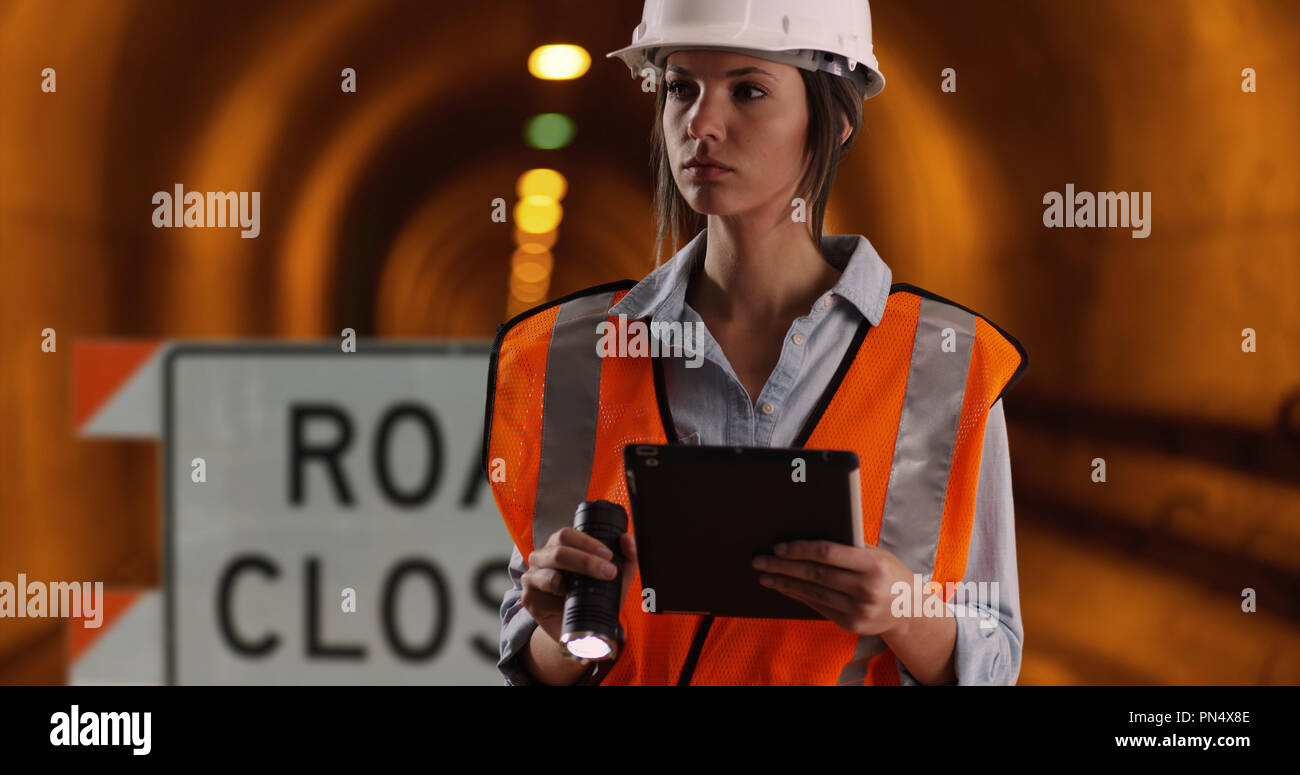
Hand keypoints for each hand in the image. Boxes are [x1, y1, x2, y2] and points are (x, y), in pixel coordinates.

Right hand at [520, 527, 638, 643]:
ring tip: (590, 589)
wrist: (578, 632)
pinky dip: (558, 597)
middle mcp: (542, 558)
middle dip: (585, 560)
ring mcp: (532, 577)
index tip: (608, 554)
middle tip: (608, 571)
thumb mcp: (614, 579)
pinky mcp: (529, 598)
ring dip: (573, 580)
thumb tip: (627, 540)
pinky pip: (542, 594)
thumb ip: (626, 559)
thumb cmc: (593, 598)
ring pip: (549, 573)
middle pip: (558, 551)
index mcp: (559, 546)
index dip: (587, 542)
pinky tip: (567, 601)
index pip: (567, 535)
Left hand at [751, 540, 912, 635]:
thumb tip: (807, 535)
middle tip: (761, 561)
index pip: (828, 553)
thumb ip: (848, 547)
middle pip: (815, 574)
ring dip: (784, 583)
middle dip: (783, 567)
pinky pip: (817, 606)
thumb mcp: (876, 554)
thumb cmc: (889, 573)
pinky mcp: (850, 624)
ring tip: (765, 575)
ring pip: (812, 592)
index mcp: (873, 565)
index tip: (779, 547)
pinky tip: (784, 587)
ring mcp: (858, 610)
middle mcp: (866, 589)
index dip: (800, 549)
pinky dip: (797, 595)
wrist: (909, 609)